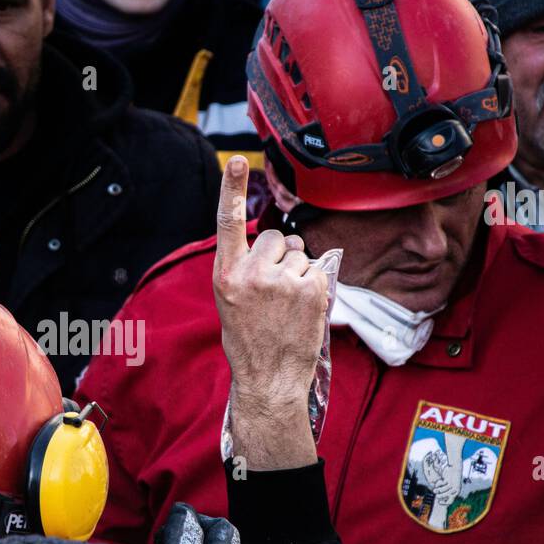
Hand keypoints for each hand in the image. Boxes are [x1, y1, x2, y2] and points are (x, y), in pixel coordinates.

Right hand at [213, 155, 328, 469]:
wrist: (268, 382)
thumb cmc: (250, 344)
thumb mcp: (232, 303)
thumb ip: (246, 270)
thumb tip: (276, 245)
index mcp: (226, 275)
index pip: (228, 223)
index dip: (232, 189)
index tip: (237, 161)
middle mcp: (251, 273)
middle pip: (274, 239)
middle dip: (280, 257)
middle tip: (274, 293)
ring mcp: (282, 280)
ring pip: (299, 254)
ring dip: (299, 274)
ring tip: (287, 307)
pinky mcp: (310, 289)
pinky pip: (317, 271)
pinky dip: (315, 287)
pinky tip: (302, 311)